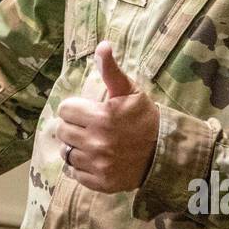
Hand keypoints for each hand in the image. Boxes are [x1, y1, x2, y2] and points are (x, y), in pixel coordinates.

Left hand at [54, 40, 159, 192]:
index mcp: (101, 117)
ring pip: (66, 152)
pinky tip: (93, 159)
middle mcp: (96, 142)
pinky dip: (80, 167)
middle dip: (73, 126)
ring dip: (75, 147)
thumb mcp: (130, 91)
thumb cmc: (145, 118)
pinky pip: (74, 173)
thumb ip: (111, 71)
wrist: (165, 153)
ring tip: (91, 143)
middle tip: (89, 127)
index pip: (65, 109)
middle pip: (62, 130)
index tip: (88, 111)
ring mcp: (98, 164)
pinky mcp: (100, 182)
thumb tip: (102, 45)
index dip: (75, 108)